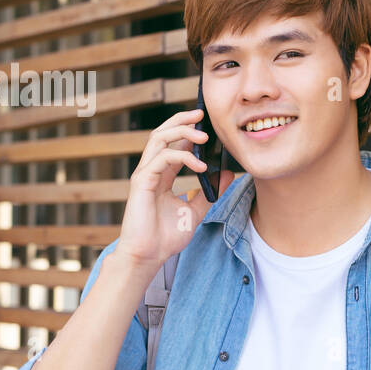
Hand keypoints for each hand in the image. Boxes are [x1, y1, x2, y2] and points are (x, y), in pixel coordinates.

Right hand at [117, 107, 235, 268]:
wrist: (149, 255)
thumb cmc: (166, 237)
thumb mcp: (196, 211)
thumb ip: (210, 192)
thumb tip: (228, 174)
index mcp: (162, 175)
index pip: (173, 143)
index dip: (188, 130)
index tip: (208, 124)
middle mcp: (152, 170)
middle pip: (162, 133)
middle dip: (182, 120)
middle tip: (202, 114)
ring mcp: (145, 174)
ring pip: (158, 139)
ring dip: (182, 132)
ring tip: (204, 136)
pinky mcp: (142, 182)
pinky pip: (162, 158)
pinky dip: (183, 157)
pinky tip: (201, 166)